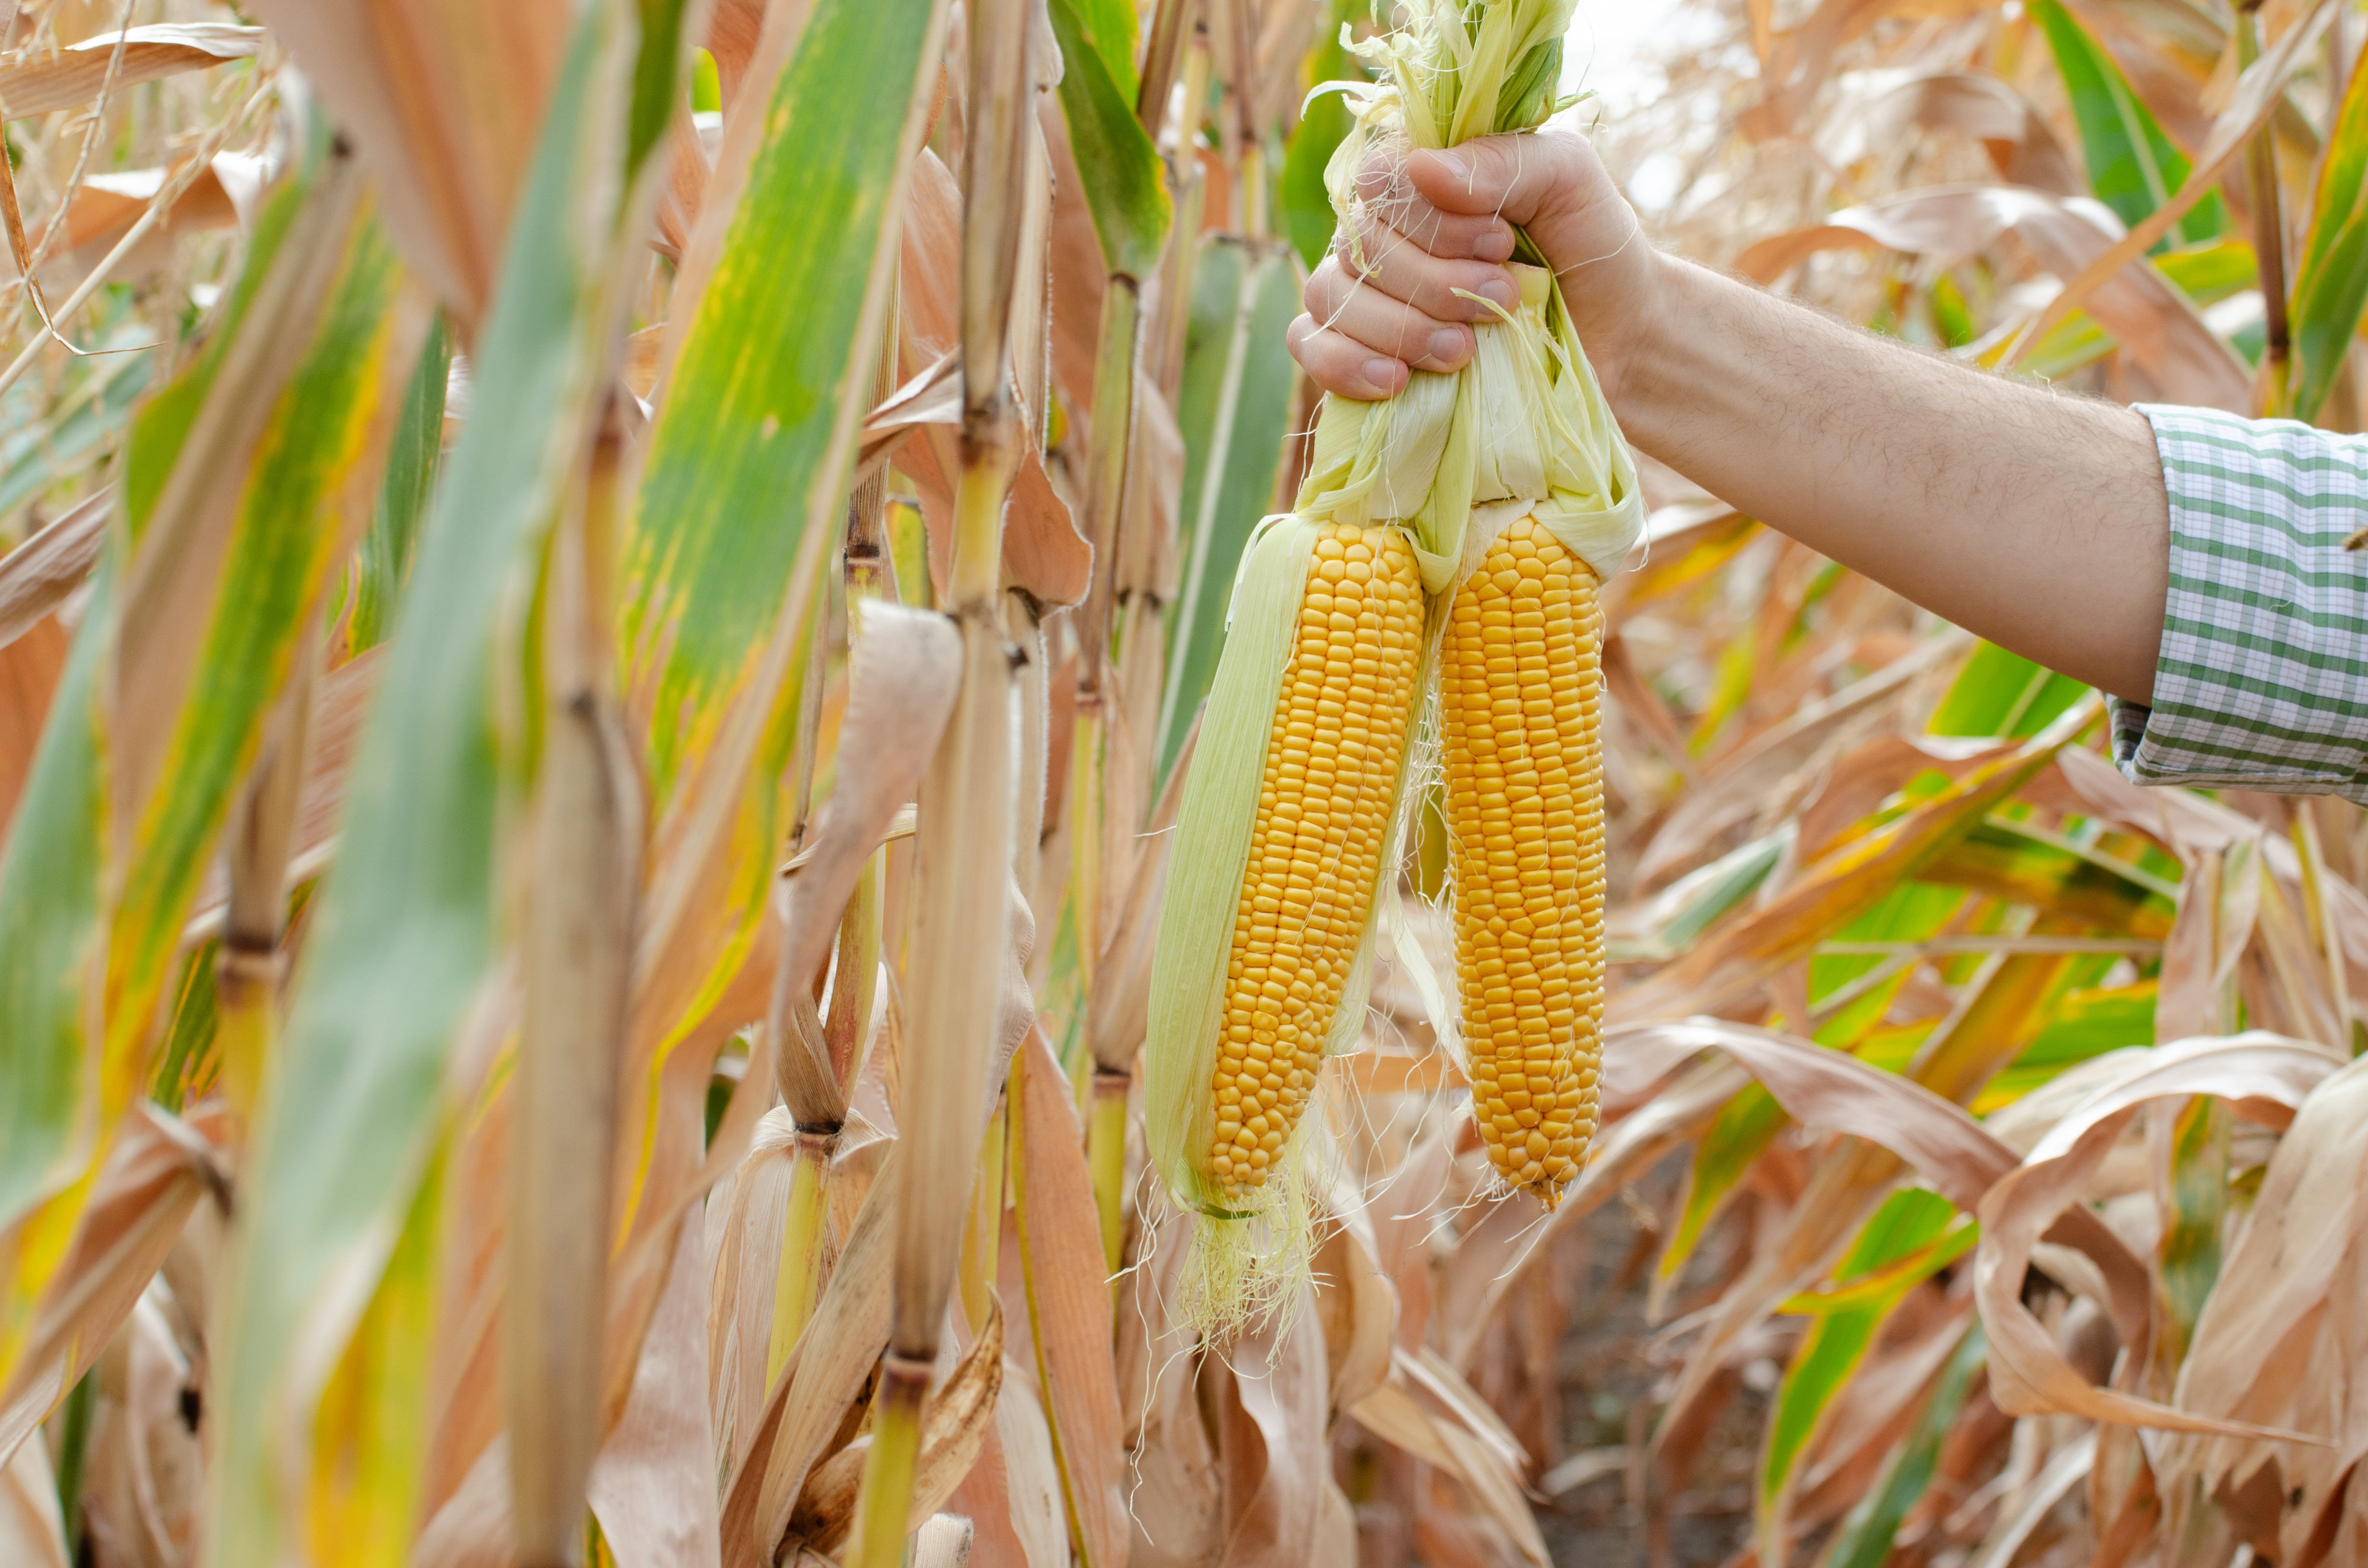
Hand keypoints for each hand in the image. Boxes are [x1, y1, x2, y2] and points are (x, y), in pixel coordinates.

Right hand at [1285, 127, 1664, 402]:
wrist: (1619, 341)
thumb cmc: (1592, 249)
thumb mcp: (1568, 181)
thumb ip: (1504, 161)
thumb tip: (1421, 168)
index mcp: (1424, 177)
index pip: (1378, 181)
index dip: (1429, 219)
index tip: (1501, 242)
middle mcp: (1384, 228)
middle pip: (1358, 246)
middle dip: (1431, 281)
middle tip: (1500, 297)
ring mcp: (1366, 291)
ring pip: (1331, 295)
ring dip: (1398, 327)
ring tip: (1463, 351)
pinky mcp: (1360, 351)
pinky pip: (1309, 346)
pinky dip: (1342, 364)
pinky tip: (1394, 382)